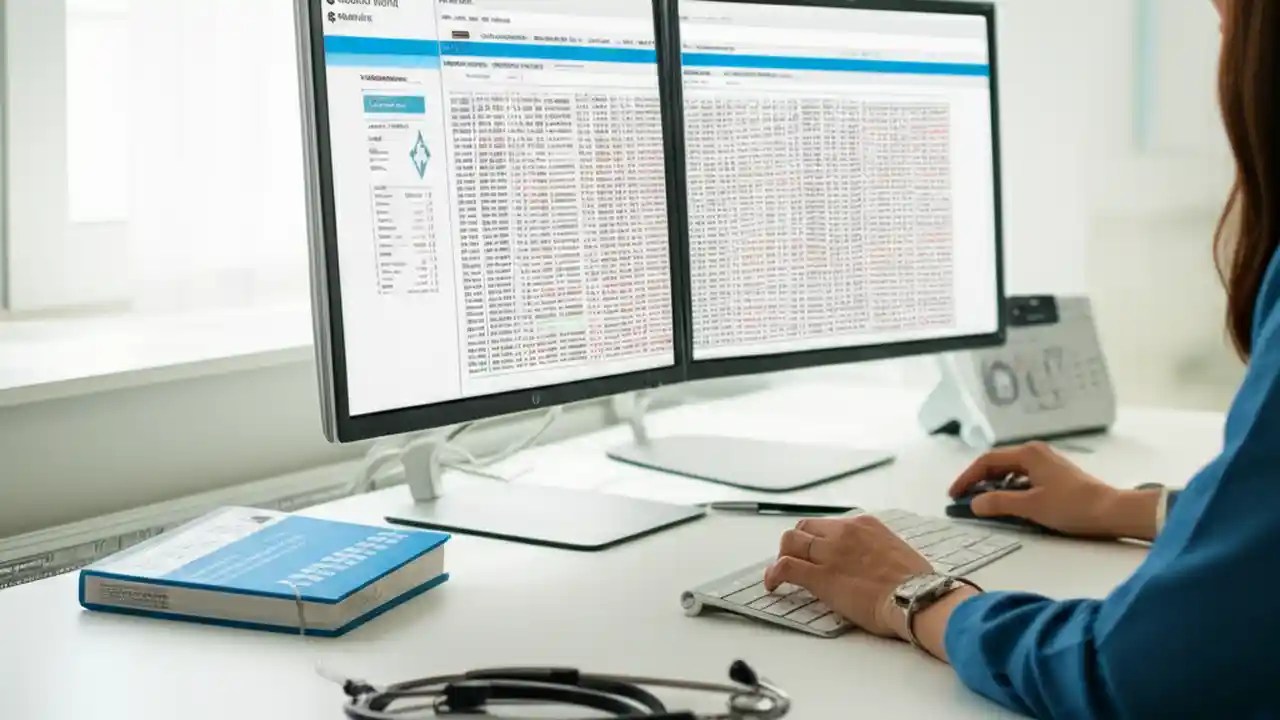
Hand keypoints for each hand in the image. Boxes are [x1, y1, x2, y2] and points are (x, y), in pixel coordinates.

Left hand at [763, 515, 933, 639]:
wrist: (918, 597)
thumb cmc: (917, 583)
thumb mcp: (897, 551)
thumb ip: (877, 549)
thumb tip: (872, 562)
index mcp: (864, 525)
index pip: (829, 524)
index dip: (818, 539)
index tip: (818, 552)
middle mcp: (843, 532)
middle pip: (805, 528)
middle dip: (797, 543)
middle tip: (797, 560)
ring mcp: (830, 553)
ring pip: (790, 542)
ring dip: (783, 555)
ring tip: (781, 571)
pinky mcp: (820, 576)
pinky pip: (785, 567)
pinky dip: (773, 574)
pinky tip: (773, 584)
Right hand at [950, 442, 1158, 539]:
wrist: (1112, 511)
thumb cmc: (1071, 506)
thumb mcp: (1031, 506)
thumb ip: (999, 503)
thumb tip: (974, 504)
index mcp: (1028, 453)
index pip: (987, 461)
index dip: (967, 478)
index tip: (954, 496)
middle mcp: (1035, 452)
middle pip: (997, 463)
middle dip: (978, 481)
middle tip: (964, 499)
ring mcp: (1046, 462)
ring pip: (1010, 471)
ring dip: (993, 486)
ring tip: (982, 503)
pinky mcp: (1054, 475)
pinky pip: (1022, 477)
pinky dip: (1009, 488)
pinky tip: (1007, 502)